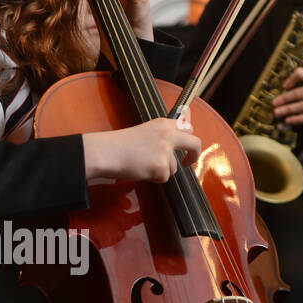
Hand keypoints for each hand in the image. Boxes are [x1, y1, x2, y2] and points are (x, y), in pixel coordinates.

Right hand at [84, 115, 200, 183]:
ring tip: (144, 165)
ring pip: (174, 167)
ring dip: (162, 170)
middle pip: (195, 143)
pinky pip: (164, 177)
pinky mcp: (161, 166)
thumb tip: (171, 149)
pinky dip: (154, 178)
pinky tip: (142, 170)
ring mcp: (166, 150)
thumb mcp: (145, 132)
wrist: (107, 152)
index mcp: (163, 123)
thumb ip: (161, 137)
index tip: (187, 147)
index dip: (189, 138)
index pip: (187, 127)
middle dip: (195, 154)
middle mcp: (168, 134)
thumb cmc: (119, 145)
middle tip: (189, 162)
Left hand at [273, 67, 302, 124]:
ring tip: (277, 113)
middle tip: (274, 103)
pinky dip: (297, 119)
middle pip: (299, 93)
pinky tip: (288, 120)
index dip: (291, 79)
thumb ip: (302, 78)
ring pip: (302, 106)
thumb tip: (285, 88)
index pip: (302, 74)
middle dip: (284, 99)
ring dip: (287, 110)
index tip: (283, 86)